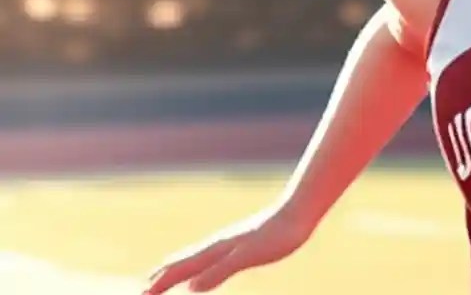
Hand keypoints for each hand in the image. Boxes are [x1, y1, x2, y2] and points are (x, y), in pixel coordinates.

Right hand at [143, 205, 312, 293]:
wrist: (297, 214)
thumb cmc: (276, 236)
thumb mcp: (247, 257)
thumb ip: (220, 271)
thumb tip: (191, 288)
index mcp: (214, 251)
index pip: (179, 270)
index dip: (159, 285)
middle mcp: (216, 246)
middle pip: (180, 263)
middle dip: (160, 278)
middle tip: (142, 291)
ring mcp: (227, 243)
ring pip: (192, 258)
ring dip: (174, 270)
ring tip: (162, 277)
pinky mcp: (239, 244)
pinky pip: (208, 257)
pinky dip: (195, 266)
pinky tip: (203, 268)